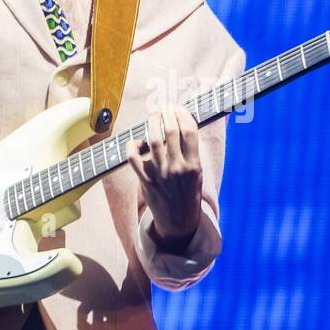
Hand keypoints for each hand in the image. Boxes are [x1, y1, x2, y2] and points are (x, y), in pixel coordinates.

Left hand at [126, 105, 202, 251]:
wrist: (178, 221)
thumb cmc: (188, 193)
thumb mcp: (197, 172)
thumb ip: (189, 151)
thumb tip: (179, 124)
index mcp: (193, 164)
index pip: (189, 130)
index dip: (183, 114)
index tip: (178, 108)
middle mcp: (177, 168)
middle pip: (170, 130)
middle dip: (166, 114)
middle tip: (164, 109)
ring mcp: (160, 174)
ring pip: (153, 139)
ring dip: (152, 123)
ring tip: (153, 118)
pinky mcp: (145, 180)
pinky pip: (133, 158)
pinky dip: (132, 145)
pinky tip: (136, 142)